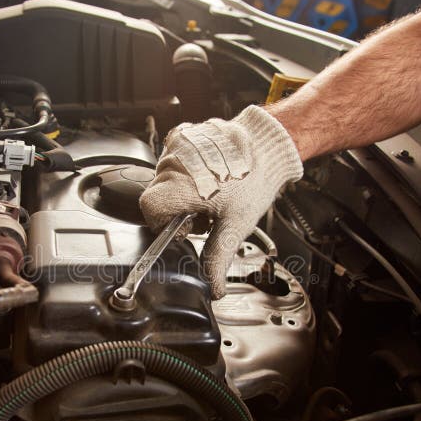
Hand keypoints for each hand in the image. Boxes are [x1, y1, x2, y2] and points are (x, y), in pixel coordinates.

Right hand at [139, 105, 302, 298]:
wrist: (269, 145)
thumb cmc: (254, 182)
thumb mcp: (234, 225)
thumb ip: (216, 258)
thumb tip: (212, 286)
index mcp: (179, 187)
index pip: (150, 210)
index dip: (164, 223)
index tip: (186, 227)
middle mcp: (172, 163)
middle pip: (157, 195)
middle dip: (177, 209)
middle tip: (204, 213)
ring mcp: (177, 146)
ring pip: (165, 177)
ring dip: (181, 190)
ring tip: (209, 193)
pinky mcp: (184, 134)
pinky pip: (175, 158)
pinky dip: (187, 170)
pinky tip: (209, 175)